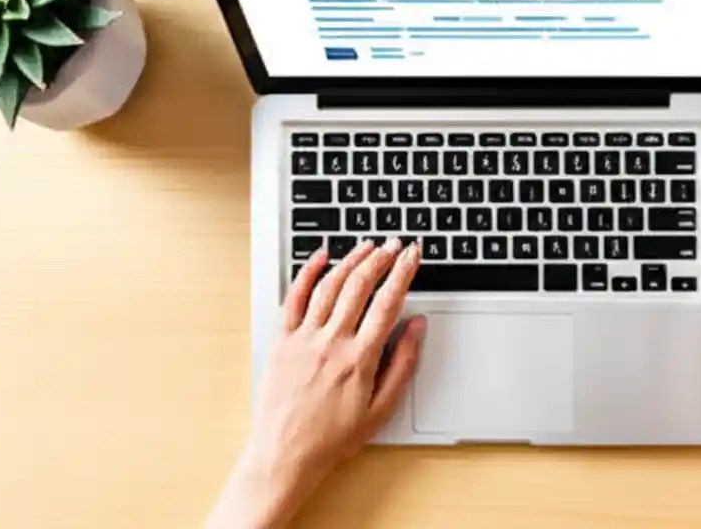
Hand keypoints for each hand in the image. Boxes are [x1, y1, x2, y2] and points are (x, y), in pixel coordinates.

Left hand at [207, 239, 425, 528]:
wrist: (285, 453)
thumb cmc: (332, 437)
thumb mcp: (381, 408)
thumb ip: (403, 363)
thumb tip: (417, 327)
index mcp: (360, 358)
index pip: (388, 303)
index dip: (404, 273)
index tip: (413, 256)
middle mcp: (331, 342)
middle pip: (360, 286)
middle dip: (381, 259)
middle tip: (395, 245)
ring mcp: (304, 338)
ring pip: (330, 285)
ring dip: (351, 260)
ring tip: (367, 247)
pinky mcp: (283, 340)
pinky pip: (295, 297)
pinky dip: (308, 272)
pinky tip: (321, 257)